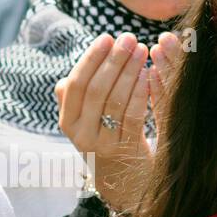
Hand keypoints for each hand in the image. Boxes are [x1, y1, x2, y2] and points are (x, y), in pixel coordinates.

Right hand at [56, 31, 177, 211]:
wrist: (122, 178)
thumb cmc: (103, 136)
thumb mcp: (83, 120)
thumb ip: (74, 99)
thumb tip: (70, 78)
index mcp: (67, 122)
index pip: (75, 85)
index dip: (90, 59)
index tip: (107, 38)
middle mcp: (81, 135)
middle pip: (96, 91)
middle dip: (114, 60)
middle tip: (129, 38)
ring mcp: (104, 145)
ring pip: (116, 101)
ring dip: (130, 72)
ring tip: (142, 51)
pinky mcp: (127, 150)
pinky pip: (134, 116)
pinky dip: (141, 92)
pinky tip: (149, 75)